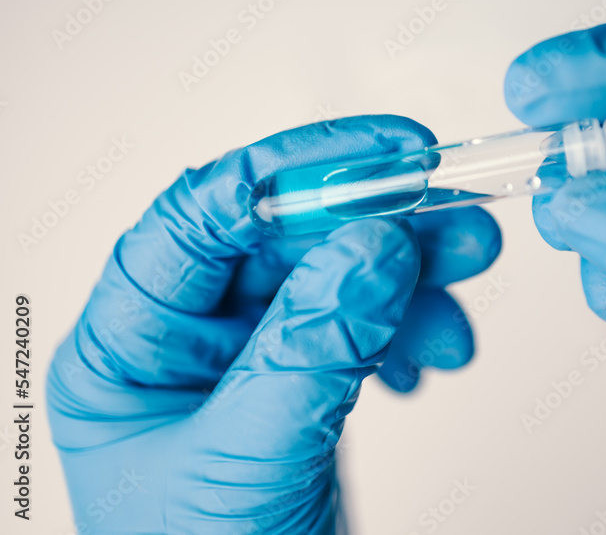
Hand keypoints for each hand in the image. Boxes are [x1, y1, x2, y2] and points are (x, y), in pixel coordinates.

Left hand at [46, 116, 500, 533]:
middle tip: (452, 212)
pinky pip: (365, 326)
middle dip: (378, 222)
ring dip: (412, 270)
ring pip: (338, 276)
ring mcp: (250, 362)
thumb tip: (372, 246)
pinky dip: (411, 326)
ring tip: (469, 267)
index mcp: (130, 346)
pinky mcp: (306, 386)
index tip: (380, 153)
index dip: (293, 172)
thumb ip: (311, 347)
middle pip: (287, 241)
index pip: (202, 218)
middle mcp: (186, 343)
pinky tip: (434, 350)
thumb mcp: (249, 459)